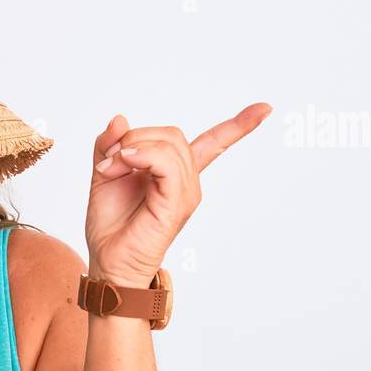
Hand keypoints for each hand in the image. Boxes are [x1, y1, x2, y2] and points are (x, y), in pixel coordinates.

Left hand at [85, 103, 272, 285]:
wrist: (109, 262)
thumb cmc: (111, 225)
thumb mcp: (105, 174)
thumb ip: (110, 145)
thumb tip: (120, 119)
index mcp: (175, 174)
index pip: (214, 144)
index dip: (238, 125)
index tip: (265, 108)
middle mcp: (187, 182)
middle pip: (174, 134)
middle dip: (136, 137)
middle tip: (108, 161)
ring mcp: (186, 193)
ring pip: (170, 144)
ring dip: (132, 147)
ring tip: (109, 168)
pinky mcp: (177, 204)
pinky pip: (168, 164)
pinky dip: (143, 155)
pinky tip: (126, 162)